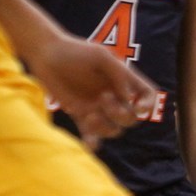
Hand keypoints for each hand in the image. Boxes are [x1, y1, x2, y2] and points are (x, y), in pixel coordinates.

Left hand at [25, 34, 156, 146]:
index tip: (138, 108)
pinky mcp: (80, 115)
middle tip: (102, 98)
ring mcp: (98, 108)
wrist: (46, 55)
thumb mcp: (101, 56)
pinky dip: (93, 142)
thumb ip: (118, 74)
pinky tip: (90, 144)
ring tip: (89, 115)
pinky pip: (91, 134)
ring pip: (114, 130)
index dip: (149, 105)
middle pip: (132, 118)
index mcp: (124, 81)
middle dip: (121, 115)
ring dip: (105, 128)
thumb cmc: (75, 51)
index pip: (147, 96)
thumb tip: (129, 98)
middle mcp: (115, 96)